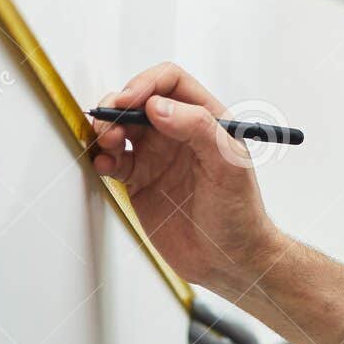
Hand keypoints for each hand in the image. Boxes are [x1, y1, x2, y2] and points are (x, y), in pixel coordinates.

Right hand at [89, 62, 284, 295]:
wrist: (229, 261)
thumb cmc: (240, 212)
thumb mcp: (227, 165)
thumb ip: (197, 128)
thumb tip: (157, 106)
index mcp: (205, 118)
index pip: (170, 82)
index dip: (146, 84)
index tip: (130, 100)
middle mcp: (178, 132)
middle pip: (139, 101)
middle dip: (119, 106)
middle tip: (108, 122)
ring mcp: (158, 156)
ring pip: (122, 128)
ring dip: (107, 130)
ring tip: (106, 144)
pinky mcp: (141, 181)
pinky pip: (115, 160)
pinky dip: (103, 158)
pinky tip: (104, 165)